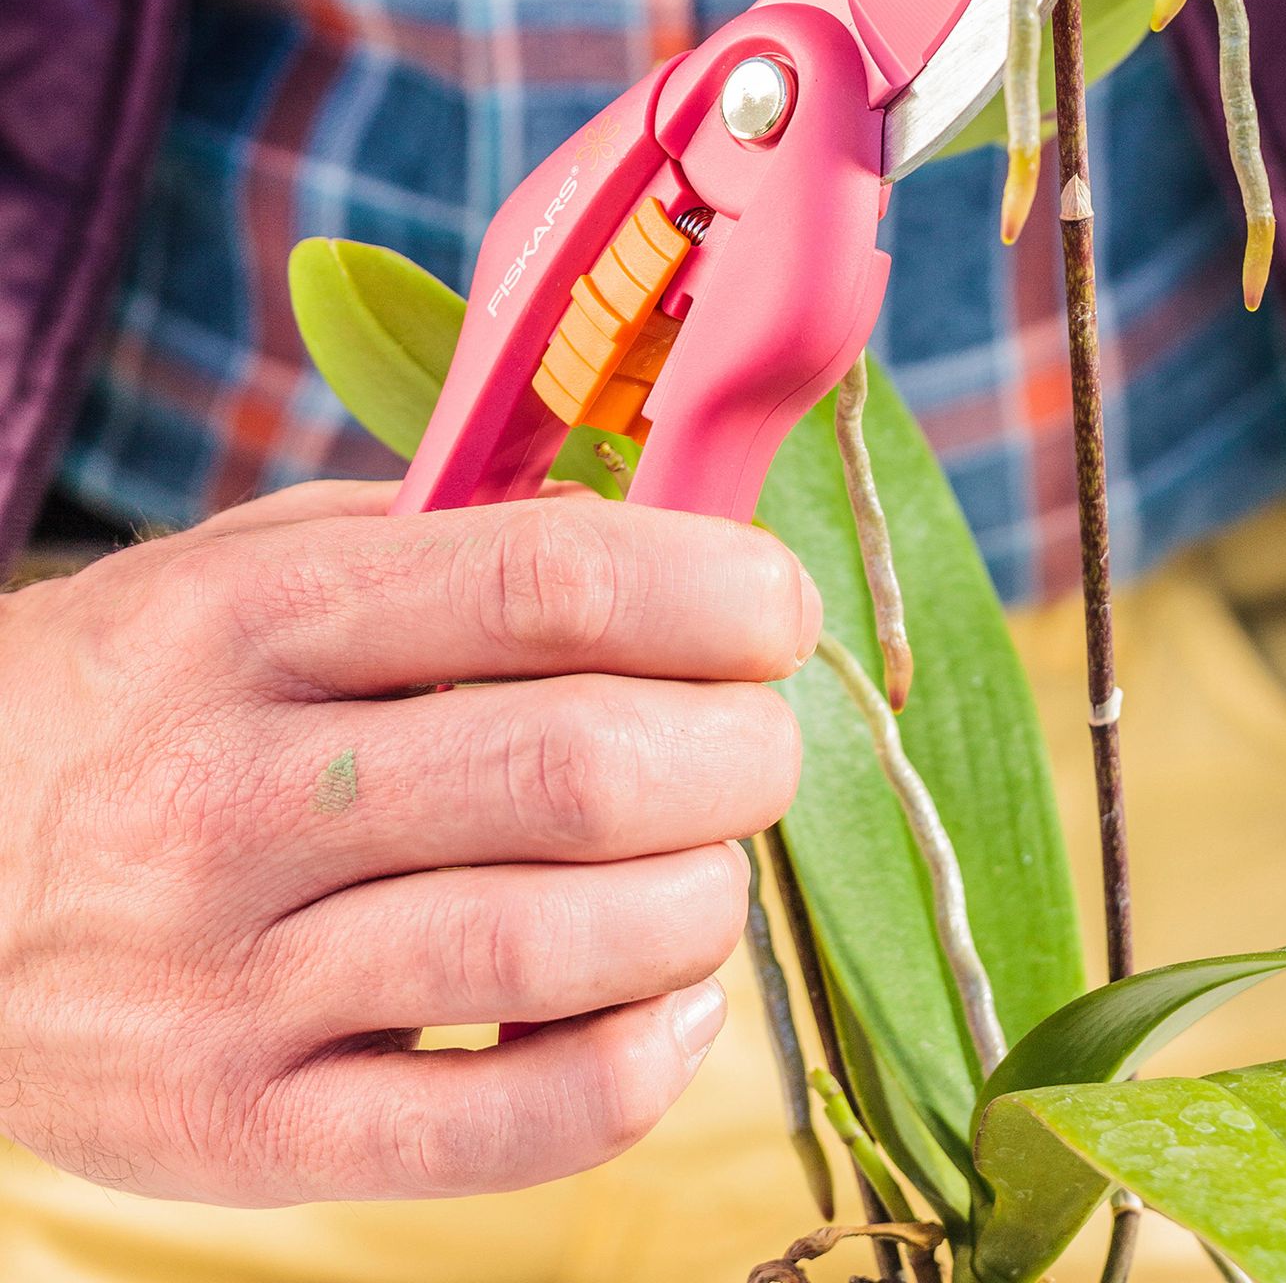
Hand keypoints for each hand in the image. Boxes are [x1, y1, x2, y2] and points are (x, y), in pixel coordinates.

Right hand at [0, 481, 815, 1201]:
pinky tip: (672, 1010)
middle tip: (755, 747)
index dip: (706, 592)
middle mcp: (235, 795)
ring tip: (702, 869)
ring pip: (553, 944)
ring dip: (697, 903)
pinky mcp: (234, 1132)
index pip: (540, 584)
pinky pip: (496, 1126)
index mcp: (252, 623)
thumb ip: (435, 542)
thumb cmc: (129, 702)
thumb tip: (651, 534)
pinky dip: (635, 1070)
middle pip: (575, 769)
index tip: (776, 611)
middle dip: (734, 755)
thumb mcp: (239, 569)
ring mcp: (227, 980)